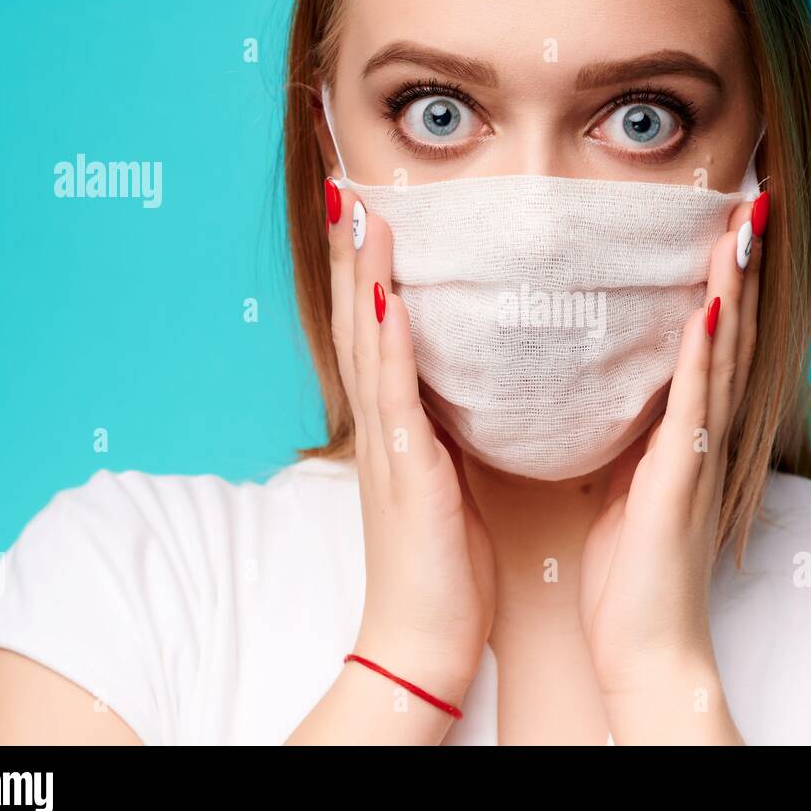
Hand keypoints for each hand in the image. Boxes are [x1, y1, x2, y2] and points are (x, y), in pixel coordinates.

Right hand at [327, 183, 495, 704]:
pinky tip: (389, 293)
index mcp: (397, 419)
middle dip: (355, 244)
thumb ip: (445, 422)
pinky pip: (392, 393)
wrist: (426, 634)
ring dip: (364, 272)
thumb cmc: (445, 559)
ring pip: (367, 340)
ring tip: (360, 206)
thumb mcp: (448, 474)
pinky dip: (387, 339)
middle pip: (360, 314)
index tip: (372, 201)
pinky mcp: (404, 471)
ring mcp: (387, 443)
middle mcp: (382, 421)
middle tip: (345, 175)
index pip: (379, 322)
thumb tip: (465, 379)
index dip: (373, 261)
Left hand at [579, 192, 766, 739]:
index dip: (720, 276)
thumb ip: (626, 434)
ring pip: (723, 351)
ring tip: (743, 223)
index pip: (708, 336)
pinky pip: (696, 403)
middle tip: (753, 195)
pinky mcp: (682, 477)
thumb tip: (604, 391)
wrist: (643, 644)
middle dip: (740, 261)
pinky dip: (706, 353)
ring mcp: (700, 451)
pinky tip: (710, 306)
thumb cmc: (629, 571)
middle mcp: (704, 431)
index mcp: (685, 430)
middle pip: (729, 328)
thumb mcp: (621, 483)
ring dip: (734, 285)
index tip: (724, 219)